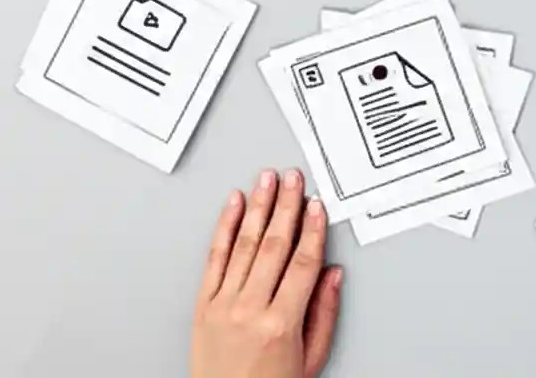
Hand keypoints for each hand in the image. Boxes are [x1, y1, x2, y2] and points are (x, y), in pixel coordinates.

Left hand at [190, 169, 342, 377]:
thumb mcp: (311, 357)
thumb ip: (324, 312)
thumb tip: (332, 274)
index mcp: (280, 324)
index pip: (302, 263)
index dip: (313, 230)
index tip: (318, 206)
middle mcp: (249, 309)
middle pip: (274, 245)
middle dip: (287, 206)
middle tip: (294, 179)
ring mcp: (223, 305)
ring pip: (244, 244)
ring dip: (259, 207)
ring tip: (267, 180)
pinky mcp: (203, 304)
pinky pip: (215, 257)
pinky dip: (225, 227)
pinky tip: (234, 205)